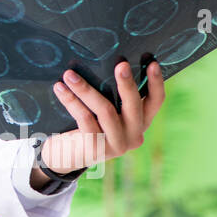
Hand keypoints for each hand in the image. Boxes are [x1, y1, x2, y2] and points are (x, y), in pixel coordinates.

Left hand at [39, 60, 166, 174]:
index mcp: (140, 122)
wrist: (66, 155)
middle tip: (121, 65)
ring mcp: (117, 145)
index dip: (156, 83)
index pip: (155, 102)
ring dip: (85, 89)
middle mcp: (134, 135)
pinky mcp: (97, 149)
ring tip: (69, 74)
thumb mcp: (103, 109)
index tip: (153, 63)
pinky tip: (59, 88)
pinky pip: (85, 119)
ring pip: (105, 110)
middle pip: (134, 105)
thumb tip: (102, 61)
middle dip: (127, 83)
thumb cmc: (87, 123)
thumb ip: (110, 94)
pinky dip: (71, 101)